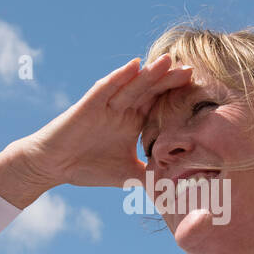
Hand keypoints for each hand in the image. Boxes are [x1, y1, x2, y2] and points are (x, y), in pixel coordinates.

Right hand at [16, 53, 194, 188]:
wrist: (52, 166)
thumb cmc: (86, 168)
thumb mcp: (126, 175)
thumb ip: (149, 177)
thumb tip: (175, 193)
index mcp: (132, 123)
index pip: (159, 106)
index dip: (177, 98)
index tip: (201, 93)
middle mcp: (121, 110)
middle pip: (150, 91)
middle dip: (169, 80)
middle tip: (192, 70)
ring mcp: (106, 105)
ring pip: (132, 85)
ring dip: (150, 73)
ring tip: (169, 60)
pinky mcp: (89, 105)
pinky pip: (107, 87)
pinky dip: (120, 76)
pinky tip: (134, 65)